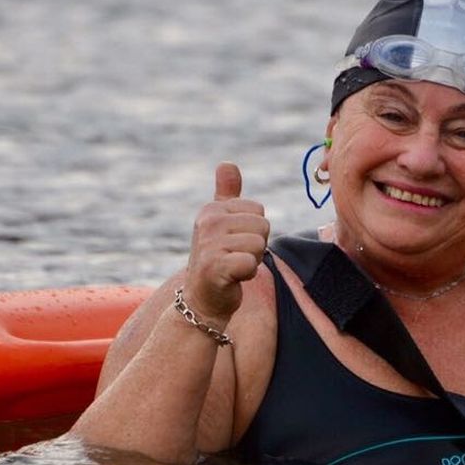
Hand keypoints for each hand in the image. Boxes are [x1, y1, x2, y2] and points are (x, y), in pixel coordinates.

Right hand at [184, 162, 269, 321]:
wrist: (202, 300)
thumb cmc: (217, 260)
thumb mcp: (220, 224)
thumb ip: (226, 195)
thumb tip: (227, 163)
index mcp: (212, 209)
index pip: (259, 211)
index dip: (254, 231)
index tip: (235, 244)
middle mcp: (208, 222)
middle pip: (263, 227)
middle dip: (255, 247)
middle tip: (235, 258)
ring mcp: (209, 243)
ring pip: (259, 245)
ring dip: (252, 261)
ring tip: (232, 268)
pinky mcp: (215, 266)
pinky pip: (251, 263)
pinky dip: (247, 274)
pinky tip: (232, 278)